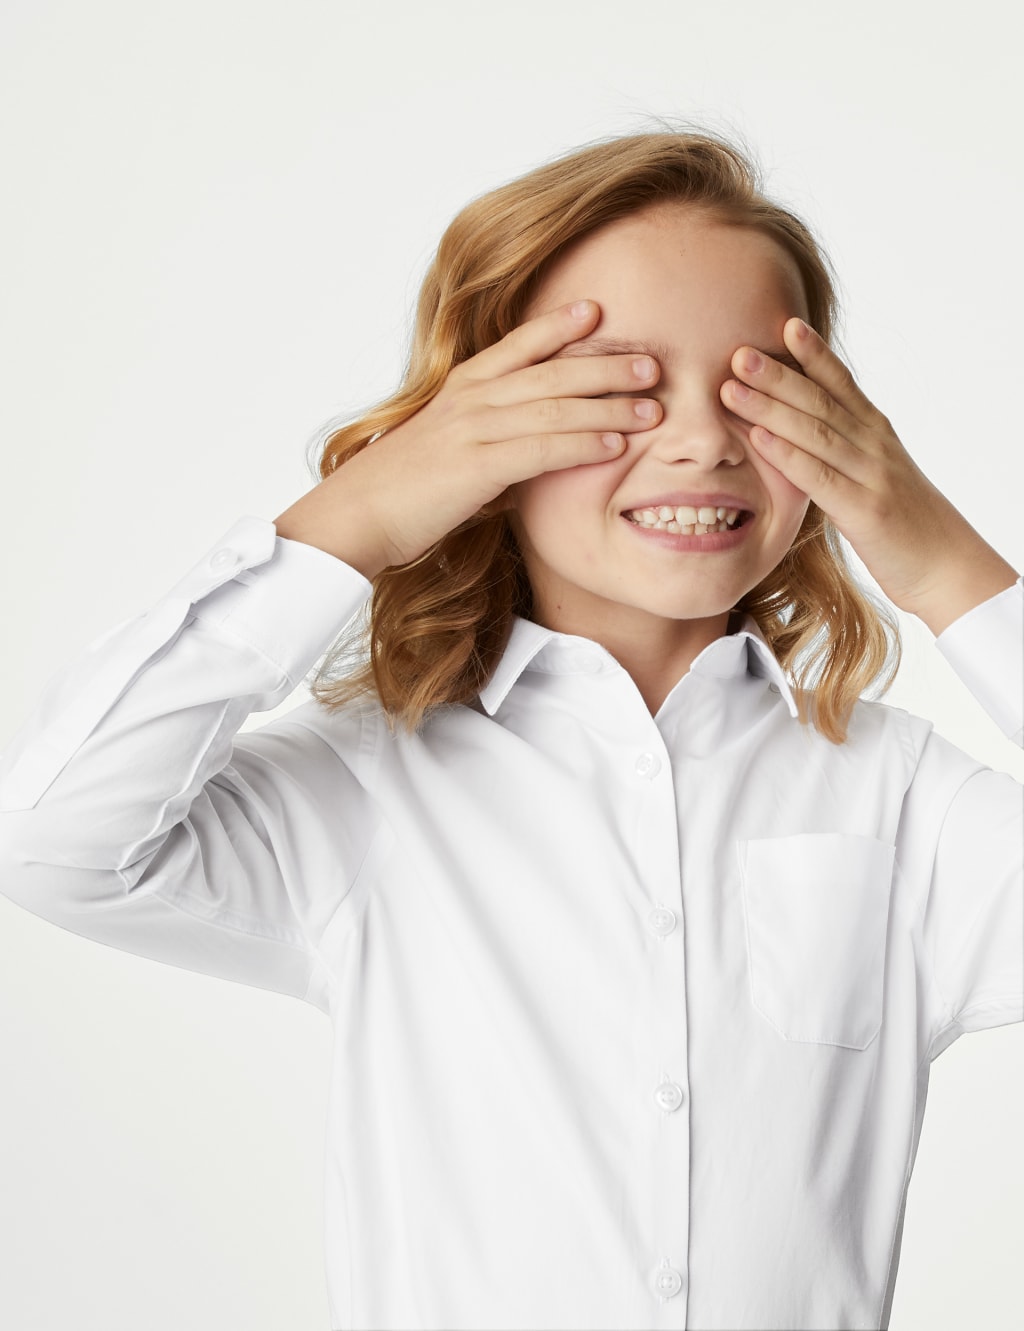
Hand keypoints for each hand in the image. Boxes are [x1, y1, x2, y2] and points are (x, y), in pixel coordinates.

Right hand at [274, 300, 662, 578]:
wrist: (354, 516)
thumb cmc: (399, 490)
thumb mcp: (444, 449)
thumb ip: (485, 440)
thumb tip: (522, 455)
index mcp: (461, 388)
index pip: (518, 345)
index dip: (559, 325)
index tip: (598, 309)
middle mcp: (470, 399)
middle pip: (551, 371)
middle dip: (606, 364)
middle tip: (652, 363)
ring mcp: (473, 429)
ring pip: (555, 407)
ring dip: (608, 406)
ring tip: (653, 407)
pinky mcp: (477, 467)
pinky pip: (542, 449)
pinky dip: (582, 444)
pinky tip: (614, 445)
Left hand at [721, 318, 1018, 634]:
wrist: (946, 565)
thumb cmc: (903, 523)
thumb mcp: (873, 475)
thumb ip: (844, 450)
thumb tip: (806, 432)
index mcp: (875, 433)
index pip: (841, 383)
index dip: (813, 353)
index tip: (783, 323)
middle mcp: (874, 444)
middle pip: (820, 400)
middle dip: (778, 374)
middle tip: (738, 351)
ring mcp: (870, 474)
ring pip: (815, 431)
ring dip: (771, 407)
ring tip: (733, 386)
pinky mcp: (864, 510)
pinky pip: (820, 477)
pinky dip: (788, 454)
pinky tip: (759, 437)